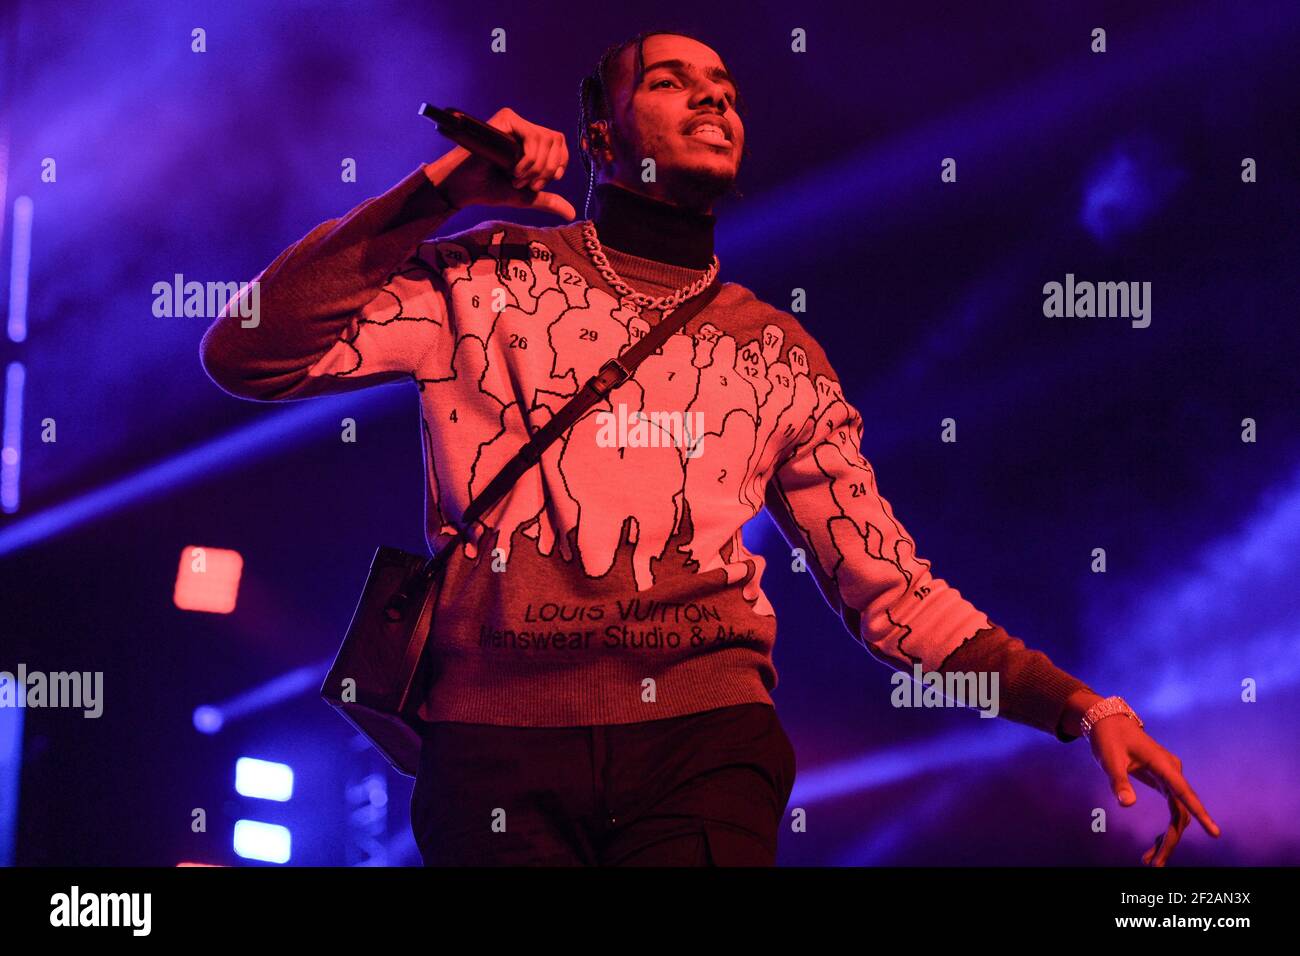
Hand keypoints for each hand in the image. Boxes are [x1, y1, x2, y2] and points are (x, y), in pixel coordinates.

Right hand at [424, 107, 573, 219]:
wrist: (465, 188)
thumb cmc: (490, 189)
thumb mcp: (526, 196)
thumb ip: (548, 200)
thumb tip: (571, 214)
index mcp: (530, 142)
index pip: (559, 144)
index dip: (559, 164)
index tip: (544, 182)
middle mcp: (524, 129)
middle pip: (557, 140)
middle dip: (549, 169)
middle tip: (530, 185)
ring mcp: (515, 123)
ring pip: (546, 139)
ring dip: (536, 167)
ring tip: (517, 179)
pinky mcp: (506, 119)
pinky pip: (532, 135)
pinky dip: (529, 158)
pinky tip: (513, 170)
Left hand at [1074, 700, 1221, 865]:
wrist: (1108, 721)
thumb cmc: (1108, 738)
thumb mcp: (1109, 759)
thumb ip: (1119, 781)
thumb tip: (1127, 805)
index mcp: (1163, 764)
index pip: (1183, 792)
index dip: (1200, 813)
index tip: (1215, 833)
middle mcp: (1172, 771)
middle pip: (1181, 811)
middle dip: (1170, 839)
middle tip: (1155, 864)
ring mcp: (1170, 777)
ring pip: (1178, 813)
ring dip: (1168, 837)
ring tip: (1151, 861)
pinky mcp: (1165, 781)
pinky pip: (1172, 809)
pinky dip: (1166, 827)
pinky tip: (1154, 845)